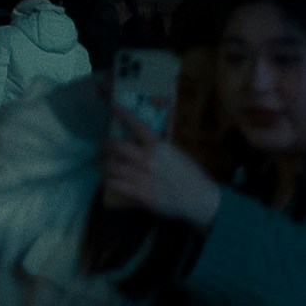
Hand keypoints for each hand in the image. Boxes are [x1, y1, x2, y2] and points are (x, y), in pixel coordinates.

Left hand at [98, 102, 225, 230]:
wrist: (199, 198)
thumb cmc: (191, 176)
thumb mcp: (177, 155)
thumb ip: (159, 149)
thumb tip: (145, 142)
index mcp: (158, 147)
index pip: (138, 126)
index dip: (124, 115)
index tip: (113, 106)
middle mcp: (146, 159)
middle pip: (116, 147)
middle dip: (107, 146)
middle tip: (106, 148)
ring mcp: (141, 175)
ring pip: (111, 166)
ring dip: (106, 165)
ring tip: (106, 166)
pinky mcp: (138, 192)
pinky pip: (114, 183)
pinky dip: (110, 181)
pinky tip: (112, 180)